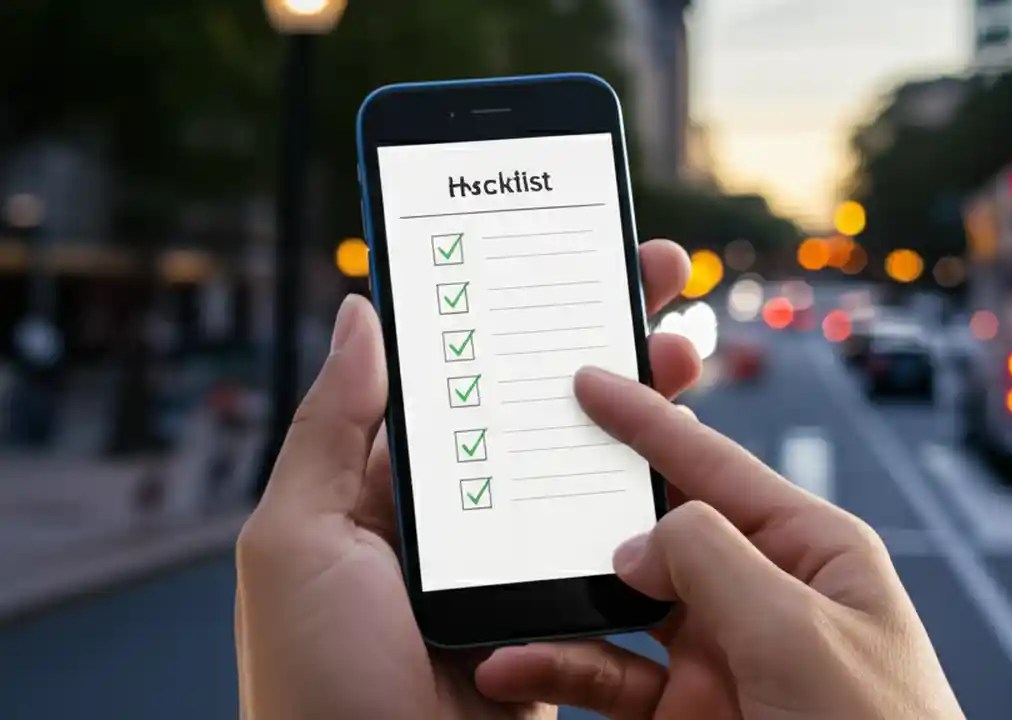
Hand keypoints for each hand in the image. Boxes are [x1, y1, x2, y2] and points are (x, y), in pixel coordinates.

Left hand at [235, 240, 701, 718]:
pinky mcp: (568, 620)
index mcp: (395, 492)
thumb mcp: (295, 540)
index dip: (518, 314)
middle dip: (602, 340)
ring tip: (685, 351)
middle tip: (654, 278)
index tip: (566, 257)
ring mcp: (520, 568)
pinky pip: (618, 547)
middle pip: (545, 411)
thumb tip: (362, 315)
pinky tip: (685, 458)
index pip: (468, 379)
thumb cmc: (314, 684)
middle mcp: (463, 521)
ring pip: (592, 471)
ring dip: (644, 410)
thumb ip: (329, 428)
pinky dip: (656, 501)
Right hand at [475, 370, 964, 718]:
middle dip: (597, 502)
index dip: (648, 420)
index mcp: (809, 550)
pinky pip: (608, 673)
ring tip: (508, 574)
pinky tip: (517, 661)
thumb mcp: (798, 632)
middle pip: (662, 525)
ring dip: (566, 593)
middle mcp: (761, 592)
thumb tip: (636, 542)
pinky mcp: (684, 709)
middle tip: (532, 467)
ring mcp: (719, 652)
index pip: (715, 466)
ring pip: (623, 599)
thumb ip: (713, 560)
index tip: (591, 382)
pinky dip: (560, 662)